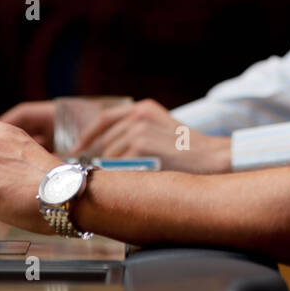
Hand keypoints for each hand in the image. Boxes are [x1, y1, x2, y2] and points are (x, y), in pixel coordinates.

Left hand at [71, 98, 231, 173]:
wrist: (213, 159)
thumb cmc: (188, 153)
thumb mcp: (161, 130)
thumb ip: (136, 132)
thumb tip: (103, 150)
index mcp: (143, 108)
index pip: (103, 119)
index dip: (87, 136)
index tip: (76, 149)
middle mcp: (138, 114)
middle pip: (105, 142)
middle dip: (102, 159)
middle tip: (104, 175)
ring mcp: (137, 129)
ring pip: (109, 156)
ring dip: (114, 170)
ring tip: (130, 181)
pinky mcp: (139, 147)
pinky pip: (117, 166)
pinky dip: (121, 176)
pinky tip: (135, 182)